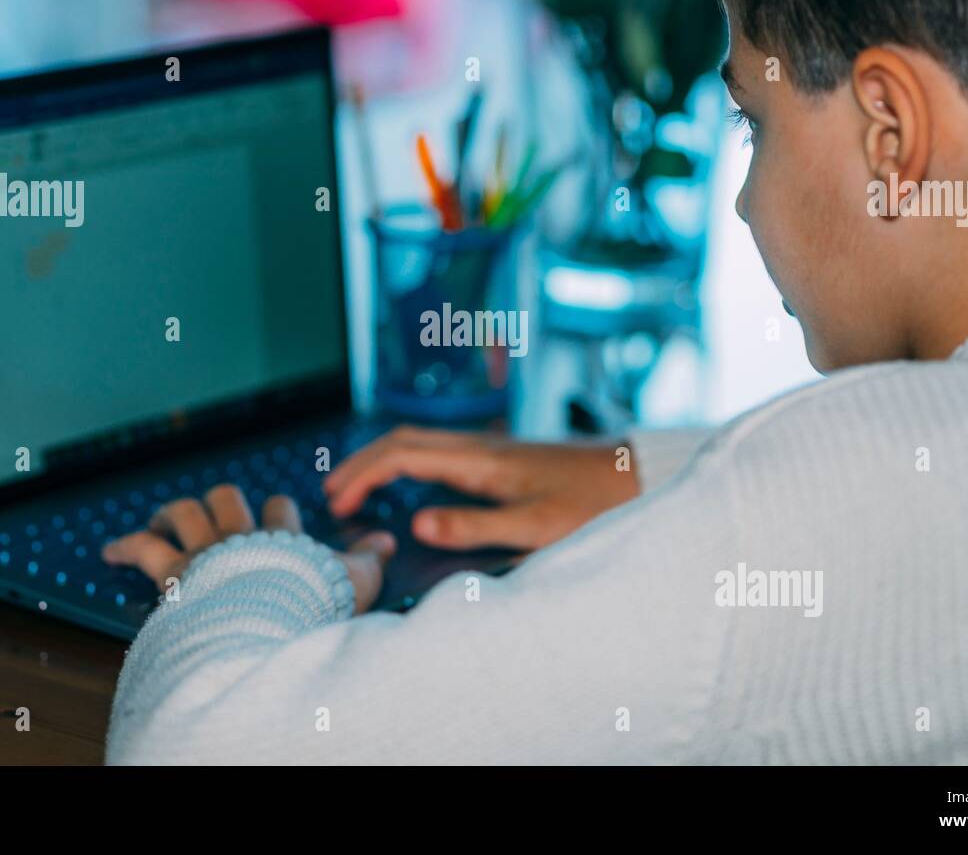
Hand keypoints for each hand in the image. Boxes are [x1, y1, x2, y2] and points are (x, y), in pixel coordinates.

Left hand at [102, 486, 395, 614]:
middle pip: (225, 499)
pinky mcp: (173, 571)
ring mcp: (204, 552)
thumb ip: (370, 558)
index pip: (277, 510)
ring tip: (164, 519)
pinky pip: (142, 549)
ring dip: (172, 513)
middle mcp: (238, 537)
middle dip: (220, 503)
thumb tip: (390, 540)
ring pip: (184, 512)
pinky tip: (109, 551)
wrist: (270, 622)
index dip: (275, 513)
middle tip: (215, 516)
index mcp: (279, 539)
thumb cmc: (312, 604)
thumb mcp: (354, 581)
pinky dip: (124, 545)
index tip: (274, 519)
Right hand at [323, 426, 639, 551]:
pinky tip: (409, 484)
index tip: (338, 502)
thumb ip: (474, 527)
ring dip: (382, 459)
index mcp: (481, 460)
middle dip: (361, 463)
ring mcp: (491, 447)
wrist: (636, 475)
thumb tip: (416, 525)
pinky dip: (407, 462)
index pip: (402, 455)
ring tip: (357, 486)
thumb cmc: (592, 503)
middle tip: (331, 493)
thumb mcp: (534, 527)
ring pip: (420, 441)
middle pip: (403, 440)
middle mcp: (481, 446)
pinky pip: (439, 449)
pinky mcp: (502, 456)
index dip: (363, 475)